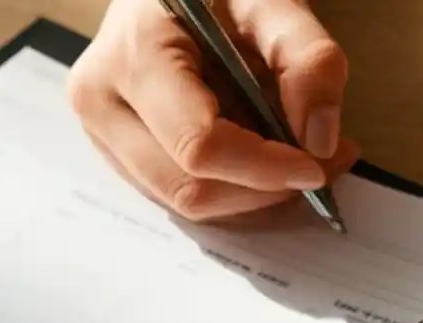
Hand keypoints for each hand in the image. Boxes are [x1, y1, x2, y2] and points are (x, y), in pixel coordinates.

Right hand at [67, 0, 359, 220]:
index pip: (200, 145)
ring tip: (296, 156)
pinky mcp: (118, 155)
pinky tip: (262, 158)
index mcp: (134, 53)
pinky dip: (234, 192)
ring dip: (252, 196)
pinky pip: (181, 197)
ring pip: (187, 203)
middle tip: (321, 163)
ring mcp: (101, 133)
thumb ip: (308, 59)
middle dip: (264, 189)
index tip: (316, 165)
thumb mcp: (272, 2)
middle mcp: (101, 100)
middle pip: (191, 187)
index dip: (265, 168)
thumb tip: (321, 140)